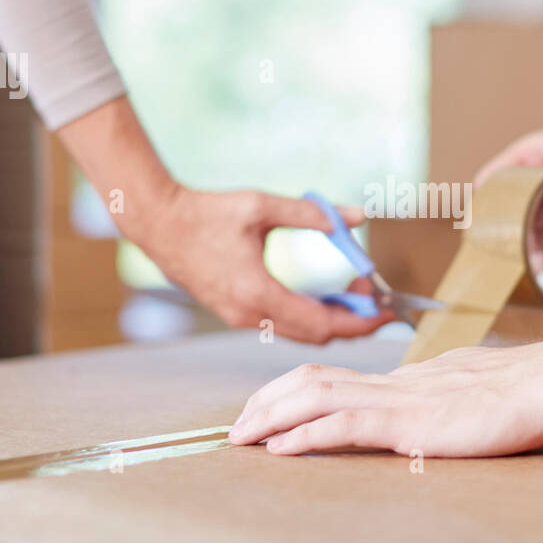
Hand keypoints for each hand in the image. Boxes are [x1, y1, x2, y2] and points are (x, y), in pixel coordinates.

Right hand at [57, 98, 388, 344]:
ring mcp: (239, 317)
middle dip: (352, 323)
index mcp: (257, 292)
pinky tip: (325, 297)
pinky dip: (308, 316)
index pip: (322, 324)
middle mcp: (248, 314)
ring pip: (297, 334)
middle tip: (377, 300)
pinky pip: (281, 325)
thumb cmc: (206, 211)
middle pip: (314, 337)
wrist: (156, 222)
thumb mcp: (262, 205)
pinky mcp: (234, 312)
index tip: (386, 308)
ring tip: (356, 294)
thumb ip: (312, 212)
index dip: (359, 320)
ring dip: (330, 320)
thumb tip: (358, 216)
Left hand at [229, 341, 542, 455]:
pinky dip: (305, 436)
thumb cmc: (525, 394)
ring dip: (272, 417)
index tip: (269, 409)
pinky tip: (280, 449)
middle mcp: (395, 381)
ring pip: (316, 397)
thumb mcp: (473, 395)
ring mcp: (400, 398)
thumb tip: (434, 410)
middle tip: (238, 426)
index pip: (337, 378)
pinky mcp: (409, 422)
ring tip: (241, 437)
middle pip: (312, 379)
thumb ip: (445, 401)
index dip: (294, 391)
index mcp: (408, 377)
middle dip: (267, 401)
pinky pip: (344, 426)